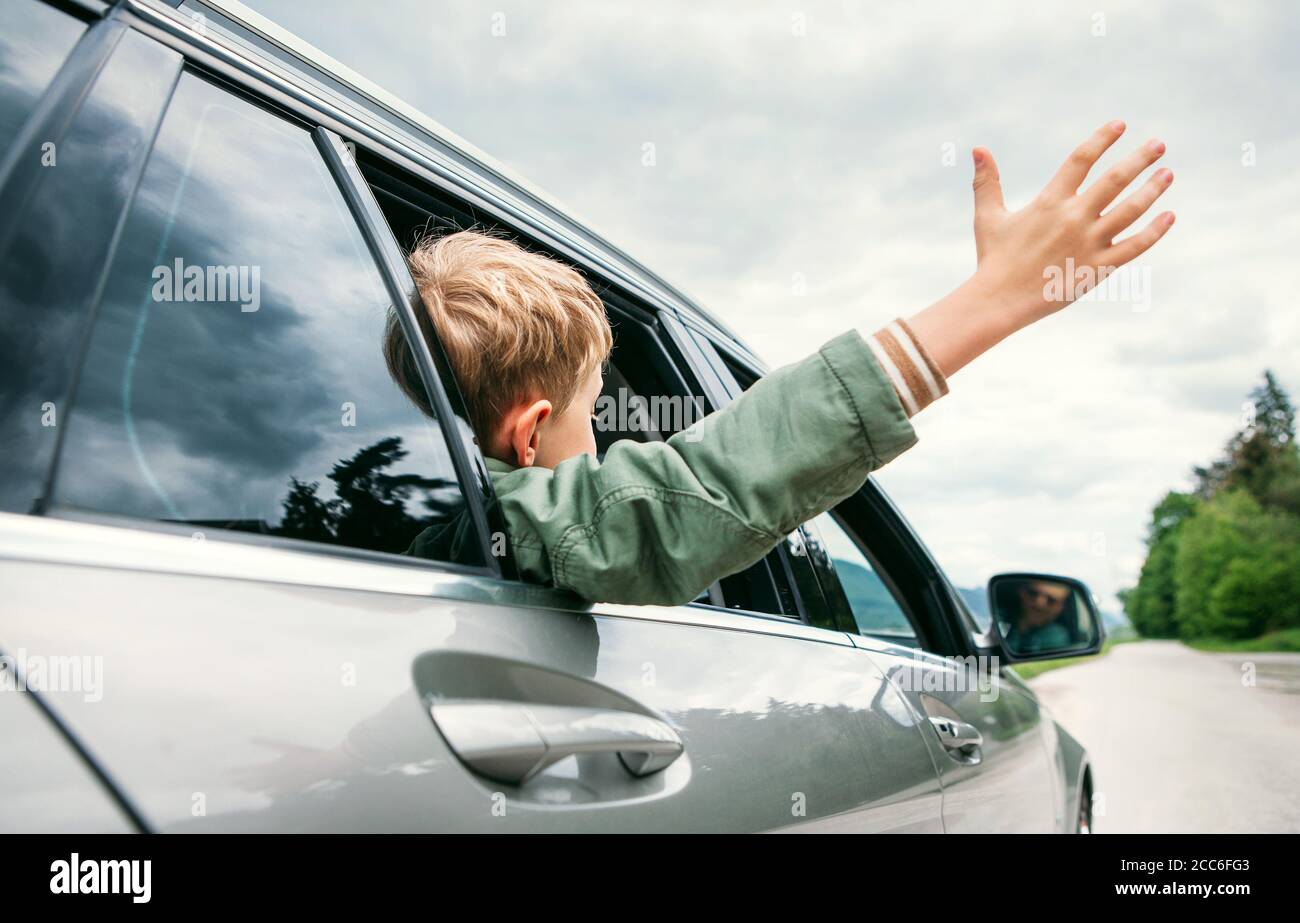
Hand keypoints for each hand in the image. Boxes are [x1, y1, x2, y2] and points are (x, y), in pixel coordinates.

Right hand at [905, 120, 1174, 378]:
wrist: (998, 301)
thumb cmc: (993, 258)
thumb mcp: (988, 216)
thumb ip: (987, 181)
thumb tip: (977, 148)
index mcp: (1049, 202)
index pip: (1081, 160)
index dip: (1102, 139)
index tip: (1120, 125)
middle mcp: (1073, 218)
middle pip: (1115, 179)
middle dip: (1140, 159)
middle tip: (1159, 145)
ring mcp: (1088, 244)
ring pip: (1131, 210)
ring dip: (1152, 189)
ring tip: (1167, 173)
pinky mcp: (1097, 269)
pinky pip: (1134, 247)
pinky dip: (1154, 231)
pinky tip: (1169, 216)